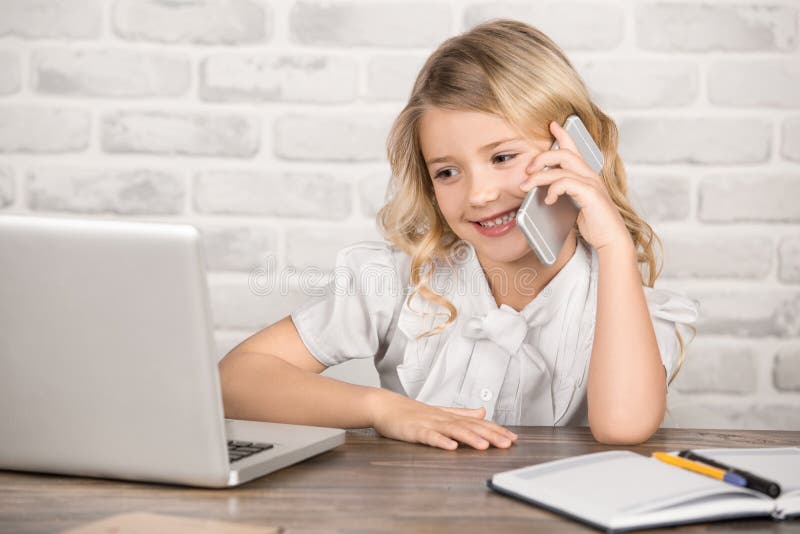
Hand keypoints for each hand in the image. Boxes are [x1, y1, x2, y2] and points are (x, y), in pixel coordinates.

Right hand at [368, 390, 517, 449]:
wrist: (384, 406)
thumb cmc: (410, 412)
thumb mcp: (440, 412)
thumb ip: (462, 413)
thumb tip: (483, 411)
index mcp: (449, 416)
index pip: (477, 422)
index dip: (495, 429)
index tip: (513, 438)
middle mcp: (443, 418)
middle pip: (470, 426)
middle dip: (490, 435)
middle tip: (507, 443)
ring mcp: (429, 424)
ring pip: (453, 430)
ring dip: (470, 438)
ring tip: (484, 446)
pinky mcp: (415, 431)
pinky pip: (429, 437)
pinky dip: (440, 441)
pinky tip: (451, 447)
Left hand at [518, 120, 630, 251]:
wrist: (612, 240)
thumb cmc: (595, 225)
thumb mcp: (577, 205)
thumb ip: (566, 194)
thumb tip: (545, 192)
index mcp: (587, 176)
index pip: (574, 149)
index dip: (564, 135)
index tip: (552, 125)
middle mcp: (591, 176)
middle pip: (564, 153)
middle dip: (542, 157)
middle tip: (527, 169)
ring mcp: (592, 184)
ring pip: (560, 169)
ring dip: (538, 176)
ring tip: (526, 186)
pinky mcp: (591, 195)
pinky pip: (566, 183)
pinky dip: (553, 189)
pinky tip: (549, 200)